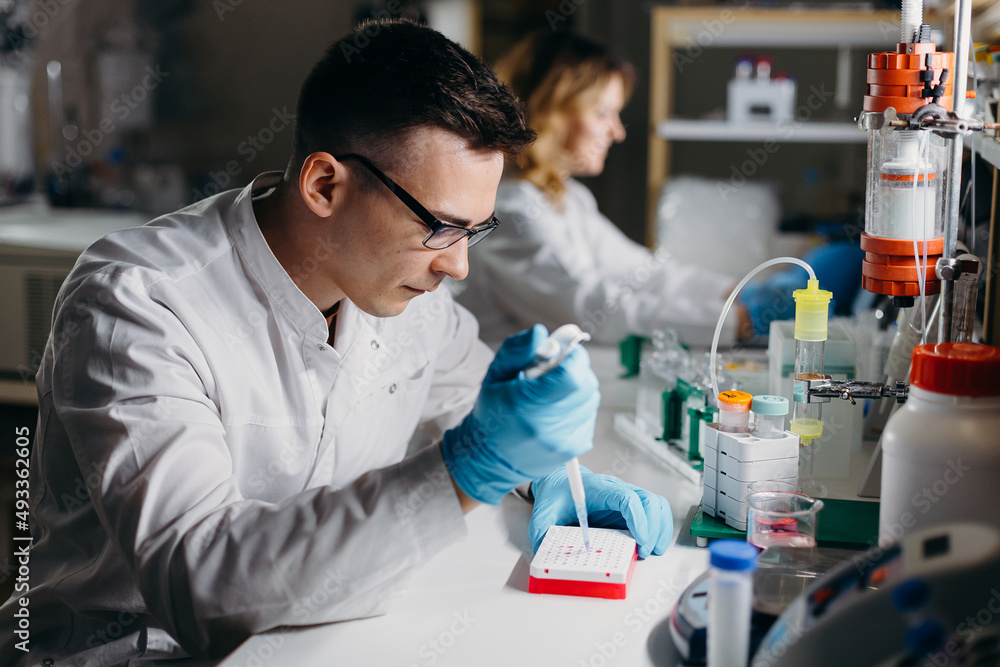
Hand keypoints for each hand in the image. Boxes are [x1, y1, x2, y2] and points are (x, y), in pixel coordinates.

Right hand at [441, 324, 599, 504]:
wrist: (491, 459)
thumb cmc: (492, 413)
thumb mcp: (495, 374)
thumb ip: (518, 349)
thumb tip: (542, 333)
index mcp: (524, 404)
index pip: (571, 373)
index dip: (571, 356)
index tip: (561, 354)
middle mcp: (546, 426)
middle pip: (585, 383)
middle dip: (575, 370)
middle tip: (554, 373)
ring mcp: (563, 440)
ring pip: (590, 397)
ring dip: (577, 388)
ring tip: (552, 394)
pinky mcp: (574, 449)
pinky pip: (589, 414)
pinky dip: (577, 406)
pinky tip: (556, 411)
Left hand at [529, 466, 672, 558]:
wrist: (559, 481)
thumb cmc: (555, 494)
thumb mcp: (543, 513)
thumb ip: (542, 532)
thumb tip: (545, 555)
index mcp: (598, 489)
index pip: (627, 498)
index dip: (638, 519)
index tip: (640, 541)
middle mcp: (617, 490)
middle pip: (648, 501)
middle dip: (653, 529)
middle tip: (643, 552)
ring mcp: (626, 496)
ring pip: (656, 504)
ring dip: (659, 528)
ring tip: (651, 550)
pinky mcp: (629, 507)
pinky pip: (653, 511)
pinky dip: (658, 527)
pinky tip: (651, 543)